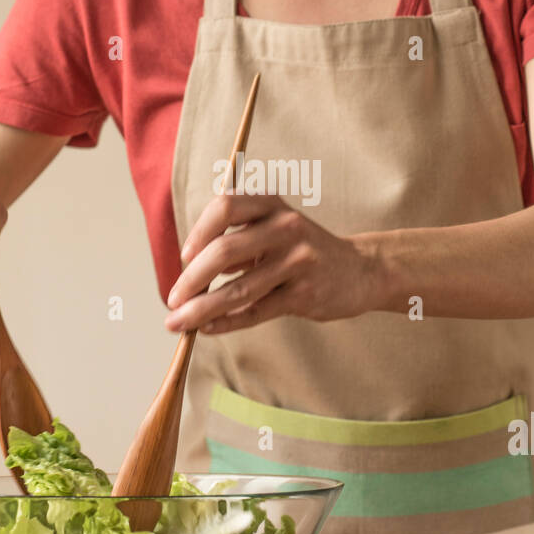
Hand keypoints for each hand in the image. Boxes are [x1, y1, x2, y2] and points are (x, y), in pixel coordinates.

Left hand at [164, 189, 381, 333]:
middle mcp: (286, 227)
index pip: (225, 207)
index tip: (185, 257)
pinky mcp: (305, 294)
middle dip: (192, 279)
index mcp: (272, 205)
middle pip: (225, 250)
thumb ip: (236, 243)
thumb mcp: (273, 230)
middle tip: (173, 298)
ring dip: (201, 309)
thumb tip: (189, 273)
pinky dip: (227, 322)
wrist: (360, 271)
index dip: (199, 232)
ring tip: (178, 322)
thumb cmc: (302, 250)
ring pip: (238, 288)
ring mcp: (298, 261)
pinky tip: (207, 328)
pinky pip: (256, 311)